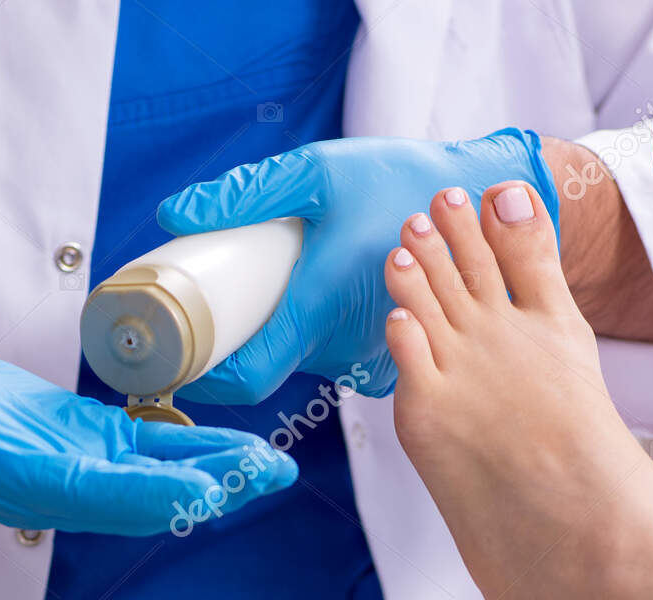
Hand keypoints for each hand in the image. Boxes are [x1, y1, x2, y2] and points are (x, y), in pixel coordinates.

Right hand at [0, 323, 296, 534]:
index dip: (144, 495)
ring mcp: (76, 466)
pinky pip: (153, 450)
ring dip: (216, 473)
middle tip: (266, 475)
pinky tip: (243, 447)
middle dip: (204, 488)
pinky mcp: (87, 441)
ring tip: (275, 466)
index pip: (88, 493)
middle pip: (140, 496)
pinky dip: (197, 448)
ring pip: (156, 477)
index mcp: (15, 480)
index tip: (199, 494)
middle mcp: (55, 486)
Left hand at [157, 130, 558, 403]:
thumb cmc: (400, 181)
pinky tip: (299, 295)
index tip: (176, 357)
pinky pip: (330, 355)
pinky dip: (307, 334)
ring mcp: (366, 356)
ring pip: (298, 361)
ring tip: (251, 289)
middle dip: (229, 346)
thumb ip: (247, 192)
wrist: (478, 199)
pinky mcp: (384, 353)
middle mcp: (344, 348)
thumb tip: (174, 215)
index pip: (248, 376)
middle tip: (201, 307)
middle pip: (266, 368)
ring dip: (270, 336)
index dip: (205, 376)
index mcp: (321, 312)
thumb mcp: (319, 171)